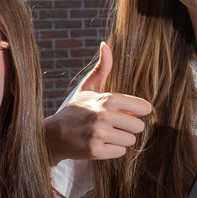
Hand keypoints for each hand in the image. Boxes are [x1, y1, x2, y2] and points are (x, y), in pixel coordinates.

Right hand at [44, 43, 151, 162]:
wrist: (52, 134)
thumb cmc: (75, 110)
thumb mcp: (88, 87)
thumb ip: (102, 68)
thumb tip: (106, 45)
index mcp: (107, 98)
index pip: (144, 108)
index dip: (137, 112)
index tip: (126, 113)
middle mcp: (104, 115)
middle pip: (139, 127)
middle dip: (128, 128)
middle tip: (112, 125)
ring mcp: (99, 134)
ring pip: (130, 141)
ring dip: (120, 139)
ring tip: (105, 135)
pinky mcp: (96, 151)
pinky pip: (120, 152)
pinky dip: (112, 150)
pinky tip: (99, 144)